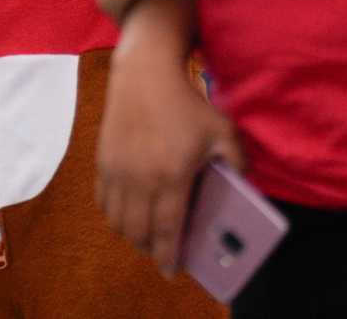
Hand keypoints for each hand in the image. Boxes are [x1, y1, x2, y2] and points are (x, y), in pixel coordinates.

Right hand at [95, 30, 242, 276]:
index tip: (172, 272)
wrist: (145, 73)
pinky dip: (114, 215)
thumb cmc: (187, 102)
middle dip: (150, 249)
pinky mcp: (103, 160)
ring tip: (146, 235)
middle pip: (139, 232)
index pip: (168, 229)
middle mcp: (140, 178)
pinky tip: (127, 213)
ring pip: (118, 222)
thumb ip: (237, 161)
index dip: (169, 256)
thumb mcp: (222, 129)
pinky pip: (103, 202)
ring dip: (131, 235)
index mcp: (171, 175)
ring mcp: (117, 170)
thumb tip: (243, 185)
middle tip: (162, 252)